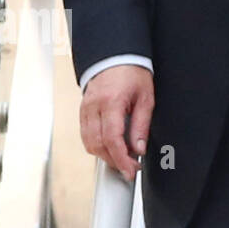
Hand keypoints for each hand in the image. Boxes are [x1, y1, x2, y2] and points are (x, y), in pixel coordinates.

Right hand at [80, 65, 153, 182]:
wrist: (116, 57)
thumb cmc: (133, 74)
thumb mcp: (146, 97)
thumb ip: (141, 125)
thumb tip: (139, 148)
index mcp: (111, 102)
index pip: (112, 139)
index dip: (121, 159)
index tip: (130, 170)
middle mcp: (94, 107)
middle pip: (97, 145)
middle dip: (113, 161)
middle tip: (129, 168)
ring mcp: (85, 109)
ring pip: (88, 143)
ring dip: (104, 155)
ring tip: (122, 159)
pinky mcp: (82, 111)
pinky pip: (85, 135)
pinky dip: (96, 145)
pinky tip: (109, 147)